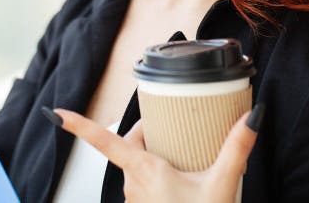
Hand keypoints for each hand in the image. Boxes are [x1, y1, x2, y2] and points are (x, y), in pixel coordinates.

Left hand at [43, 104, 263, 202]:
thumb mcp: (222, 184)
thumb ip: (237, 148)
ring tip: (180, 151)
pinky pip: (143, 184)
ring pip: (135, 166)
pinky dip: (155, 173)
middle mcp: (134, 185)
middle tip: (169, 123)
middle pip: (128, 146)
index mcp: (146, 171)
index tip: (57, 113)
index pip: (106, 143)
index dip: (80, 127)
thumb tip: (252, 117)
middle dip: (144, 131)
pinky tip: (180, 178)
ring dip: (151, 154)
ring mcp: (137, 201)